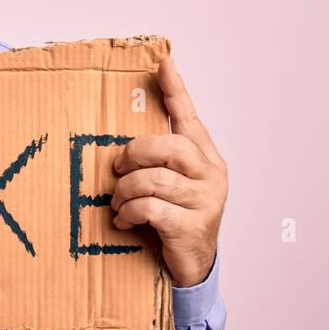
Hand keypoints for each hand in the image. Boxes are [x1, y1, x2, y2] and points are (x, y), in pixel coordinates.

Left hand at [109, 55, 227, 287]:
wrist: (194, 266)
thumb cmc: (175, 219)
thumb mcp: (171, 186)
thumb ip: (157, 162)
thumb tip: (121, 145)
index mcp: (205, 157)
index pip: (189, 117)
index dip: (176, 90)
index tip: (163, 62)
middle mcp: (211, 174)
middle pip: (168, 146)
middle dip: (134, 154)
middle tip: (117, 169)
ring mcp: (206, 200)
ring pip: (154, 179)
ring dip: (125, 191)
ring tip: (118, 203)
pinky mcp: (193, 226)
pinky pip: (151, 207)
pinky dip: (131, 213)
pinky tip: (126, 221)